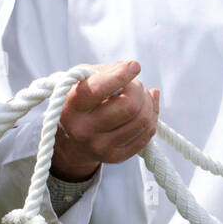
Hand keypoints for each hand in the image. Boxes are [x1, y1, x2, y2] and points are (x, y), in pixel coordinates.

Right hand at [50, 60, 159, 181]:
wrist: (71, 141)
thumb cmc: (79, 102)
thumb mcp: (80, 82)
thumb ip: (103, 72)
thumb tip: (132, 68)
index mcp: (72, 107)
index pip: (98, 89)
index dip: (121, 75)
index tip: (134, 66)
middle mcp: (83, 130)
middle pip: (129, 106)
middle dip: (139, 89)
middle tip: (135, 84)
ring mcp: (100, 146)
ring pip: (142, 120)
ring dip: (148, 102)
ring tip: (141, 95)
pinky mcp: (116, 157)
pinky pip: (147, 134)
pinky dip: (152, 117)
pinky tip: (146, 109)